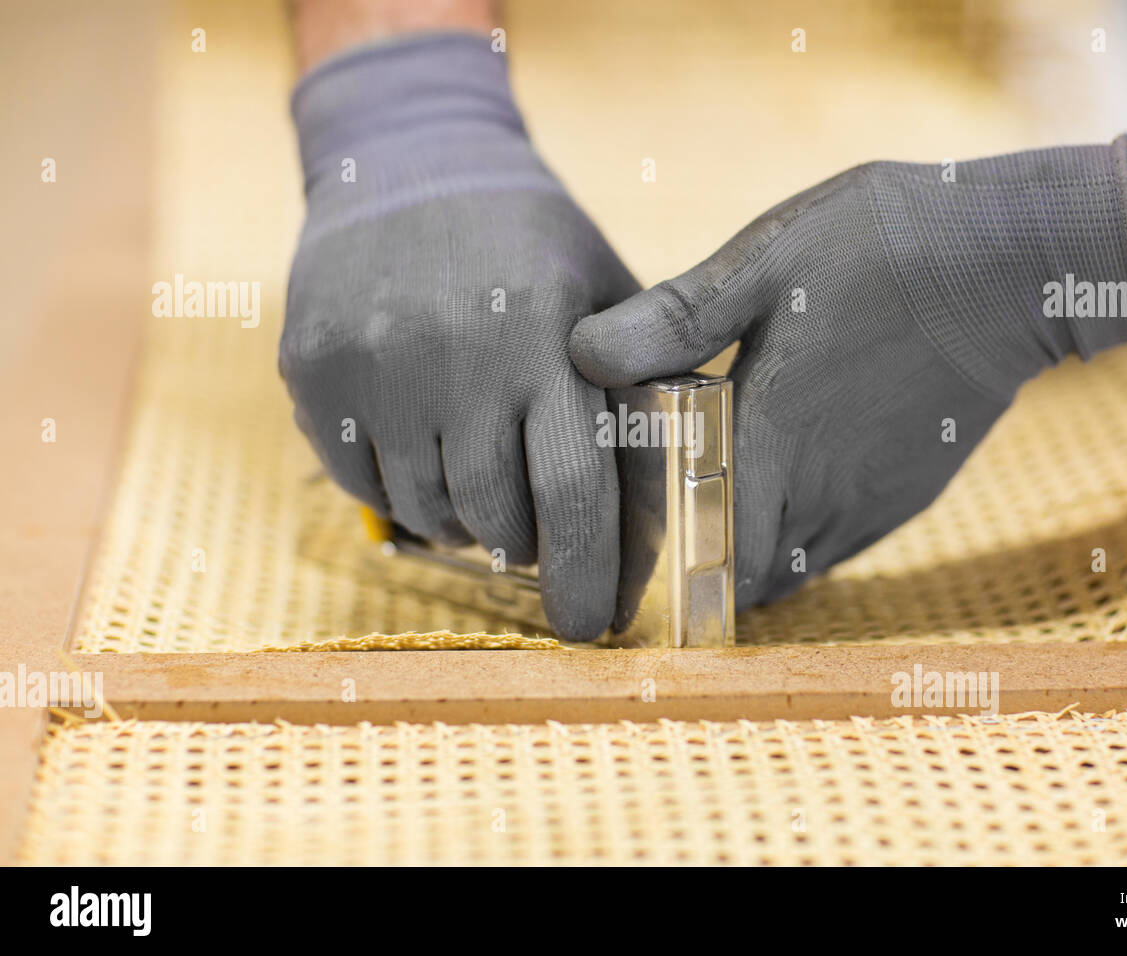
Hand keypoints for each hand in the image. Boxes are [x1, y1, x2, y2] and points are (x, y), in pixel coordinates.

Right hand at [281, 33, 637, 638]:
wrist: (406, 161)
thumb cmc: (529, 241)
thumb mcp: (604, 289)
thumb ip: (638, 383)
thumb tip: (672, 497)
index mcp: (543, 337)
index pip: (572, 491)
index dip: (584, 574)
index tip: (591, 626)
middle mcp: (456, 356)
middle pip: (495, 519)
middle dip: (525, 546)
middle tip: (535, 532)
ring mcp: (375, 364)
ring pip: (428, 510)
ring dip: (464, 520)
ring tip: (480, 476)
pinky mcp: (314, 369)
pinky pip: (362, 483)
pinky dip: (401, 490)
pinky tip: (424, 448)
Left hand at [571, 137, 1126, 609]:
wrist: (1016, 261)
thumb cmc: (885, 250)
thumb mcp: (765, 261)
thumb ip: (674, 317)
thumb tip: (581, 352)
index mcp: (769, 442)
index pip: (696, 551)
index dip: (656, 556)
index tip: (625, 534)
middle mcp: (819, 494)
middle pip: (735, 572)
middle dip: (690, 555)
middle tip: (653, 515)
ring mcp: (867, 505)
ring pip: (785, 567)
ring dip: (742, 549)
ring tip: (706, 504)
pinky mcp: (904, 497)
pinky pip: (832, 548)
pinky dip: (793, 535)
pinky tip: (777, 486)